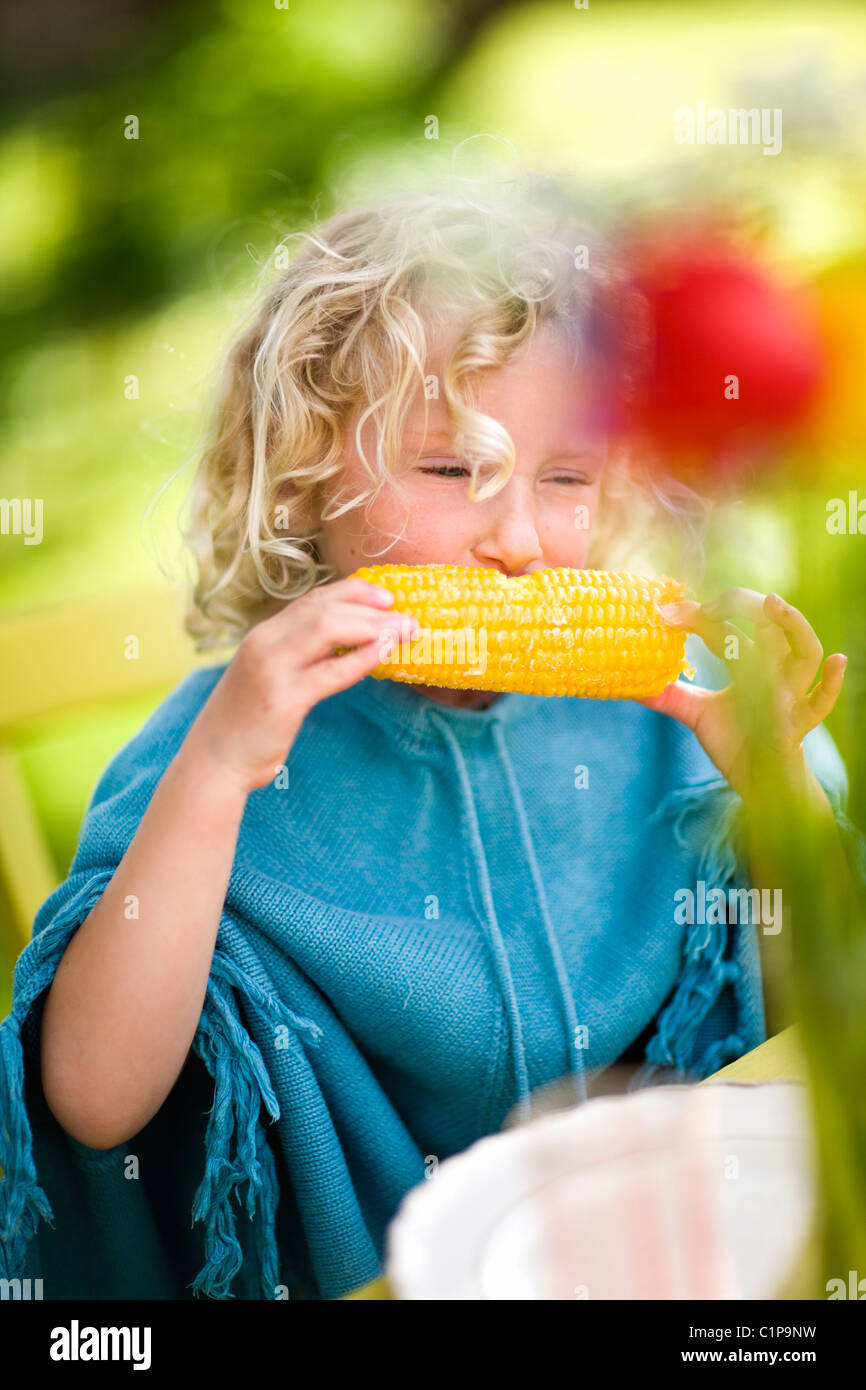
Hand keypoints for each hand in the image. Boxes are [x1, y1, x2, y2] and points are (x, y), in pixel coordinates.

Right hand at [185, 576, 418, 793]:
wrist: (213, 762)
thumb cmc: (246, 724)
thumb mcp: (270, 678)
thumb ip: (300, 658)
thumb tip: (349, 646)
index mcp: (263, 635)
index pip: (313, 599)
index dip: (353, 592)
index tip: (386, 596)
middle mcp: (264, 642)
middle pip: (324, 607)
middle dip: (371, 606)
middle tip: (407, 615)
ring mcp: (271, 668)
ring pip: (328, 628)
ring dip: (373, 626)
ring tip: (406, 631)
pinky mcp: (282, 699)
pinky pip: (331, 671)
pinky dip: (362, 658)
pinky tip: (386, 653)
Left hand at [636, 588, 847, 804]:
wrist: (760, 784)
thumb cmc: (738, 742)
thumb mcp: (699, 715)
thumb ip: (671, 696)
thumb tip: (632, 685)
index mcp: (750, 663)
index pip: (725, 626)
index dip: (697, 615)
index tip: (666, 613)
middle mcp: (773, 671)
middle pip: (768, 625)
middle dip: (741, 607)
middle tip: (707, 606)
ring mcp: (789, 695)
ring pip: (803, 652)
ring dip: (793, 626)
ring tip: (775, 604)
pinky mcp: (797, 723)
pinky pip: (820, 702)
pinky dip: (831, 682)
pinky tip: (836, 660)